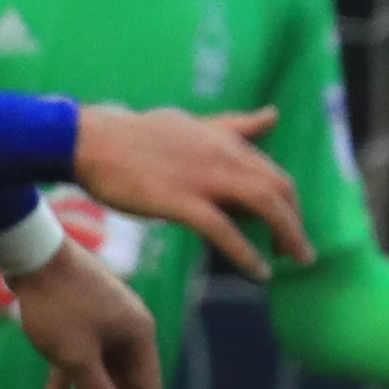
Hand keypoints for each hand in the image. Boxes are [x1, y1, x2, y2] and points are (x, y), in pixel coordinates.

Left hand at [9, 243, 163, 388]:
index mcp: (139, 337)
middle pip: (122, 387)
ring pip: (98, 376)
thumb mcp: (78, 357)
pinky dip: (65, 385)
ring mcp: (103, 324)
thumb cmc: (58, 305)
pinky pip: (77, 361)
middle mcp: (128, 331)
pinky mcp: (79, 319)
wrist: (31, 253)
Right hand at [71, 105, 306, 278]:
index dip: (290, 202)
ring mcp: (204, 178)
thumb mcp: (193, 124)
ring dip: (287, 235)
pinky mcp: (181, 200)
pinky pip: (225, 231)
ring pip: (264, 206)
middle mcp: (223, 157)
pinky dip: (247, 254)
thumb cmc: (136, 135)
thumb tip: (274, 116)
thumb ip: (235, 126)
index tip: (292, 223)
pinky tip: (259, 272)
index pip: (275, 174)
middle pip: (279, 190)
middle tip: (298, 250)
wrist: (90, 141)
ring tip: (294, 260)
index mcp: (226, 141)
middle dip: (295, 222)